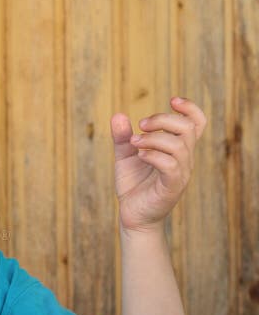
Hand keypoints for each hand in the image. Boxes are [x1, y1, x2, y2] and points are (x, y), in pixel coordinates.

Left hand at [110, 97, 206, 233]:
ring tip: (134, 143)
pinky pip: (171, 166)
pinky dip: (154, 156)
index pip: (197, 123)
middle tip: (140, 125)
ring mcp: (181, 173)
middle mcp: (184, 159)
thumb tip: (117, 115)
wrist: (132, 214)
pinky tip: (140, 156)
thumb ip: (122, 137)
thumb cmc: (134, 184)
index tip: (172, 100)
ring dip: (153, 138)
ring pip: (178, 145)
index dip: (189, 108)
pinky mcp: (172, 187)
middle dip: (162, 120)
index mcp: (178, 148)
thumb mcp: (125, 156)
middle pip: (187, 128)